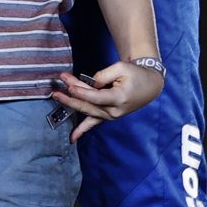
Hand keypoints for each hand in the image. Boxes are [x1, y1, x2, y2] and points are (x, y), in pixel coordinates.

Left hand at [50, 57, 164, 139]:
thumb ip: (102, 76)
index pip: (96, 97)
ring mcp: (111, 116)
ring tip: (57, 94)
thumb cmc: (135, 74)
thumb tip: (88, 85)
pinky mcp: (108, 116)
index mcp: (119, 98)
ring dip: (72, 103)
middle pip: (88, 103)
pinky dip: (82, 130)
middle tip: (60, 83)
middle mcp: (114, 111)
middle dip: (72, 94)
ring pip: (87, 110)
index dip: (82, 92)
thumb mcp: (121, 68)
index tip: (69, 86)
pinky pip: (93, 124)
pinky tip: (72, 138)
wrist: (149, 85)